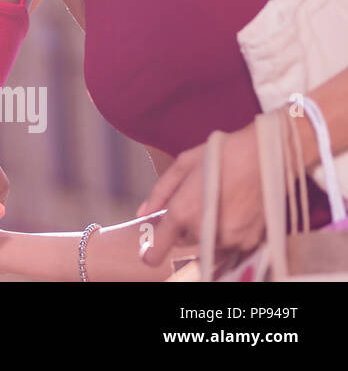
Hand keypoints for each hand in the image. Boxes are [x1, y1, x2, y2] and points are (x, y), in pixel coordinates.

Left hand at [135, 122, 264, 267]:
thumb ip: (159, 193)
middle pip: (184, 241)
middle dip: (185, 227)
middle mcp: (204, 231)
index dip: (150, 252)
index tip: (149, 253)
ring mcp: (229, 239)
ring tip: (219, 203)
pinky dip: (227, 233)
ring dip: (207, 231)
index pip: (157, 249)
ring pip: (207, 244)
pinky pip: (229, 245)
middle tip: (198, 202)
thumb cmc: (221, 154)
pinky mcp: (249, 242)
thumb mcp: (182, 165)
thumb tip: (143, 213)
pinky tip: (234, 210)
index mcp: (182, 212)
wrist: (264, 156)